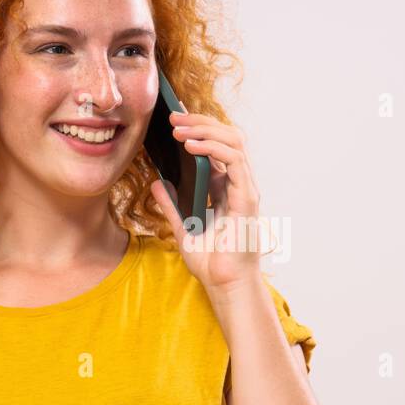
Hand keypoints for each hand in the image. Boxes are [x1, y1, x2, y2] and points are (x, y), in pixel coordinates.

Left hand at [149, 106, 265, 292]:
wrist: (225, 286)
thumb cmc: (211, 262)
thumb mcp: (182, 227)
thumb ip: (171, 204)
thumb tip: (157, 182)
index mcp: (226, 188)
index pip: (217, 146)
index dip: (198, 128)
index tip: (172, 120)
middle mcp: (239, 184)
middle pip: (227, 136)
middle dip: (200, 122)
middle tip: (173, 117)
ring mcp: (245, 189)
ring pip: (234, 142)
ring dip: (205, 129)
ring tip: (179, 129)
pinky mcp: (247, 198)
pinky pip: (235, 162)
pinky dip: (213, 148)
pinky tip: (191, 146)